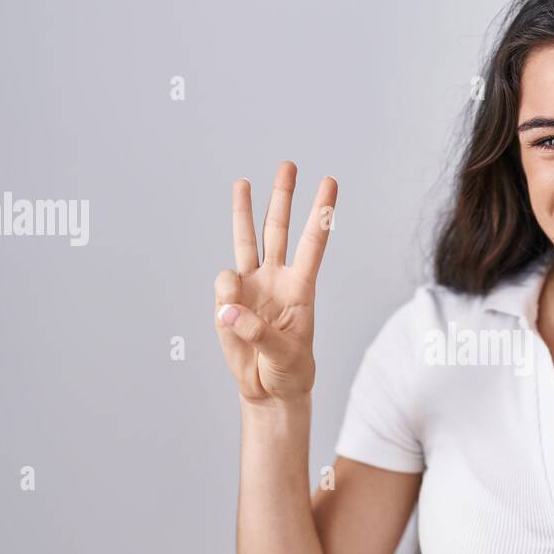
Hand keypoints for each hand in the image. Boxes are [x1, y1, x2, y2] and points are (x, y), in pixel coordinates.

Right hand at [215, 161, 337, 402]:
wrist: (267, 388)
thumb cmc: (288, 370)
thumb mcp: (283, 354)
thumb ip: (256, 332)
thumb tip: (227, 309)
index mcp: (301, 287)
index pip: (313, 243)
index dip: (321, 213)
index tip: (330, 183)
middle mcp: (277, 279)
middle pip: (279, 230)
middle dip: (283, 197)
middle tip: (288, 165)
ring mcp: (252, 286)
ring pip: (248, 240)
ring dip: (244, 211)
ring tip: (243, 182)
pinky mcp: (229, 299)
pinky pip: (223, 285)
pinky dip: (224, 300)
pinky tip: (231, 319)